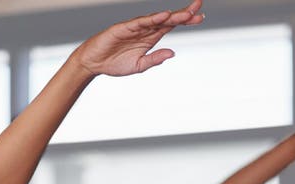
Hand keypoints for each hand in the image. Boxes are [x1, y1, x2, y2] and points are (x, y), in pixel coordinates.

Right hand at [76, 2, 203, 77]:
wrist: (94, 63)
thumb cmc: (115, 63)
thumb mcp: (139, 66)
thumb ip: (155, 59)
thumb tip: (172, 53)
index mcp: (150, 38)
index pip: (171, 26)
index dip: (186, 21)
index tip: (201, 17)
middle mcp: (146, 30)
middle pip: (168, 19)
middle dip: (184, 13)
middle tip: (199, 6)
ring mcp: (135, 27)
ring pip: (157, 19)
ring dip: (172, 16)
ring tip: (187, 13)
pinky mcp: (124, 28)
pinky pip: (141, 22)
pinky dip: (153, 18)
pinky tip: (165, 16)